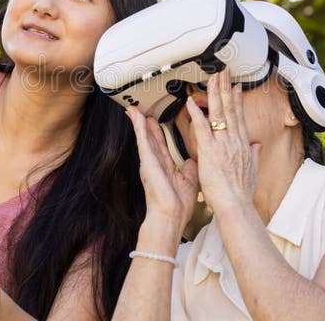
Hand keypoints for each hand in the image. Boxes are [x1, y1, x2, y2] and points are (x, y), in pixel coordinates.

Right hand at [127, 107, 198, 234]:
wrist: (171, 217)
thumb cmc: (179, 206)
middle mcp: (155, 163)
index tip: (154, 120)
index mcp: (165, 167)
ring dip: (139, 122)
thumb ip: (188, 170)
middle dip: (145, 124)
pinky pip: (142, 140)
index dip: (157, 132)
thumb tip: (191, 161)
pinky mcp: (147, 161)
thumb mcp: (188, 183)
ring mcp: (150, 161)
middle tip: (139, 109)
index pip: (160, 145)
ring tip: (133, 108)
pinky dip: (138, 127)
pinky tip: (135, 116)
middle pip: (150, 138)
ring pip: (144, 137)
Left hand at [184, 70, 260, 213]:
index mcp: (243, 144)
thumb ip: (253, 154)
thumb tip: (256, 145)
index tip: (235, 87)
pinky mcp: (210, 150)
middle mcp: (234, 140)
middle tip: (223, 72)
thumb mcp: (252, 170)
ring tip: (211, 78)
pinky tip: (192, 102)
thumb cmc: (241, 192)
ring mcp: (222, 144)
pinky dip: (197, 113)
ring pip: (218, 113)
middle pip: (230, 108)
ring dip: (214, 93)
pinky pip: (202, 128)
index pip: (239, 116)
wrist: (235, 204)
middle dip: (226, 88)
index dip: (236, 99)